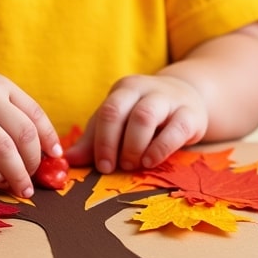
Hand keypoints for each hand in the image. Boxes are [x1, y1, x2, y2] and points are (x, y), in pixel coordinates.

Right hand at [0, 60, 61, 197]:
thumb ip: (12, 109)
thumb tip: (43, 147)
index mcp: (2, 87)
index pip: (36, 115)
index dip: (49, 139)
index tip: (56, 156)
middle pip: (23, 134)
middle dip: (34, 161)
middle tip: (34, 176)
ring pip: (3, 150)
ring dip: (17, 174)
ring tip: (23, 189)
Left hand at [64, 74, 208, 172]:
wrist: (189, 97)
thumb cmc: (145, 114)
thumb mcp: (119, 123)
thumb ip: (94, 141)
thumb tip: (67, 161)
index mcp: (124, 89)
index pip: (106, 112)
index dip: (101, 141)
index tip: (101, 166)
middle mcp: (144, 89)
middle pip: (121, 111)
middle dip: (113, 143)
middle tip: (115, 167)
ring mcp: (168, 99)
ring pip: (145, 116)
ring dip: (134, 146)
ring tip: (133, 165)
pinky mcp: (190, 114)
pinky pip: (175, 129)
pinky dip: (161, 148)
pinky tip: (151, 161)